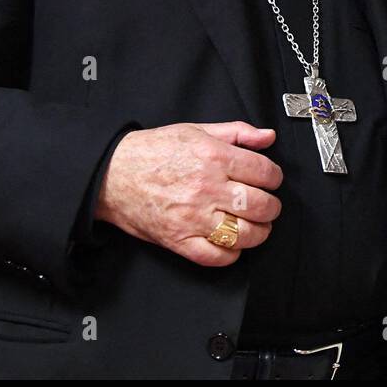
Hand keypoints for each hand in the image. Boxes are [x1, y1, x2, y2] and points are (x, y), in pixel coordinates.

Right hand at [95, 121, 282, 266]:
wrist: (111, 174)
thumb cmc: (152, 151)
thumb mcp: (196, 130)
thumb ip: (237, 132)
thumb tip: (267, 136)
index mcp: (214, 157)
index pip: (265, 173)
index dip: (275, 178)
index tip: (271, 181)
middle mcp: (207, 188)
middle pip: (261, 205)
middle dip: (271, 207)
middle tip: (266, 205)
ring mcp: (193, 217)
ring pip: (244, 234)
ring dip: (258, 233)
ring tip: (255, 226)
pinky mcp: (178, 240)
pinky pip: (216, 256)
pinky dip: (230, 254)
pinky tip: (231, 243)